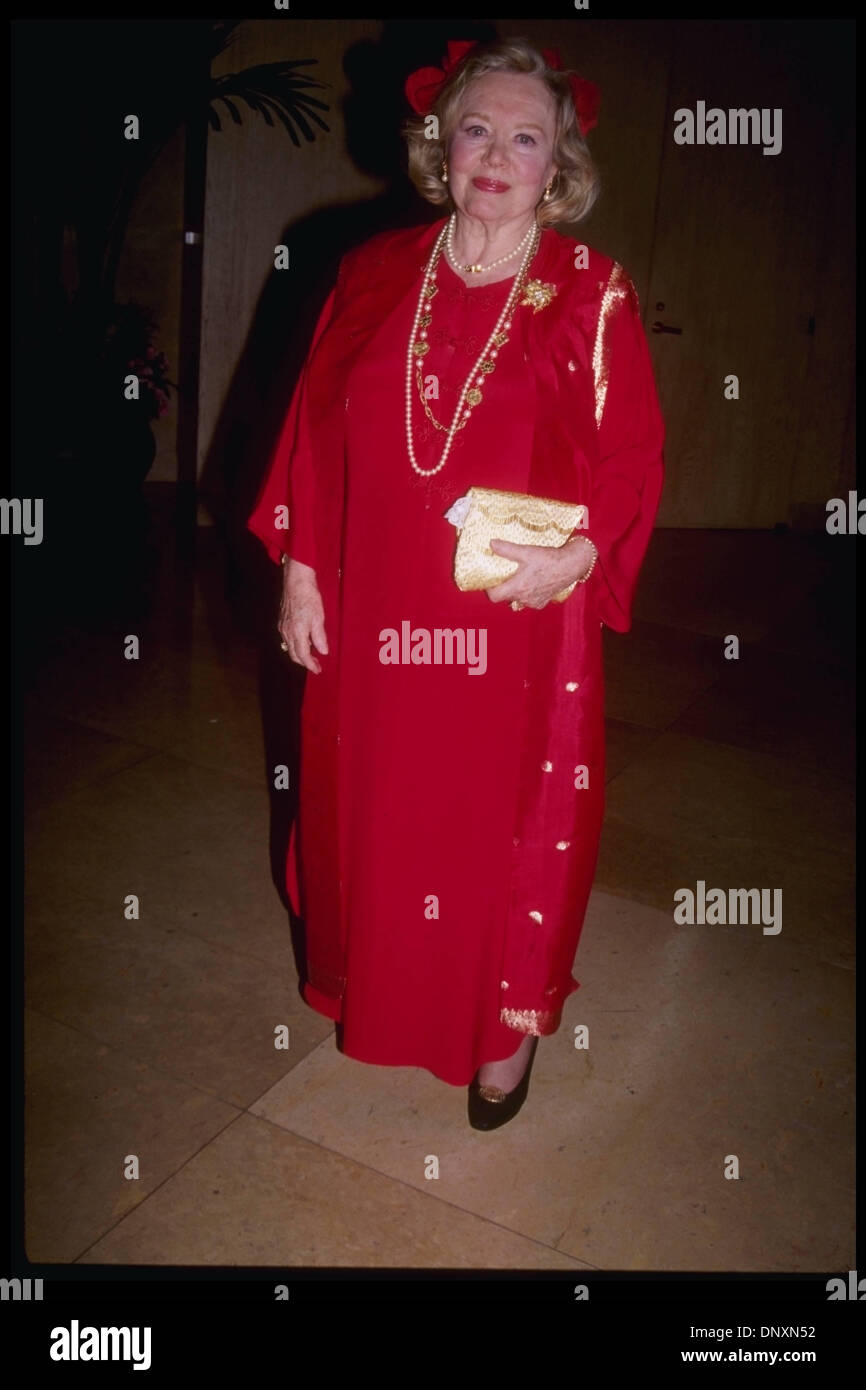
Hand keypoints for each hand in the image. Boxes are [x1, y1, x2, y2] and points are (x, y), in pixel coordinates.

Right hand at [278, 558, 327, 672]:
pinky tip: (303, 641)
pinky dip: (295, 644)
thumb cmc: (309, 597)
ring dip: (299, 654)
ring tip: (311, 655)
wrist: (296, 582)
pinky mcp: (282, 621)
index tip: (318, 670)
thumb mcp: (319, 618)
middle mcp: (287, 632)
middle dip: (304, 662)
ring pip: (289, 647)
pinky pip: (287, 639)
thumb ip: (320, 637)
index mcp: (297, 633)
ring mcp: (283, 627)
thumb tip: (323, 652)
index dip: (311, 665)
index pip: (303, 656)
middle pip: (294, 654)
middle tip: (316, 665)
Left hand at [485, 536, 594, 608]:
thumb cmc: (549, 559)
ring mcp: (534, 602)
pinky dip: (527, 594)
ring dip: (515, 591)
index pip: (494, 597)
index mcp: (518, 588)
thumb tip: (492, 543)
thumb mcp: (526, 552)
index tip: (489, 580)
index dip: (489, 589)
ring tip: (517, 578)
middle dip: (502, 588)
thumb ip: (507, 549)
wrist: (572, 565)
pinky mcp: (543, 602)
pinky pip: (529, 601)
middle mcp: (524, 598)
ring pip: (517, 600)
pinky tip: (531, 583)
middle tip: (502, 576)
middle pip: (505, 598)